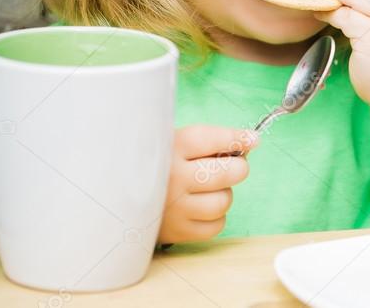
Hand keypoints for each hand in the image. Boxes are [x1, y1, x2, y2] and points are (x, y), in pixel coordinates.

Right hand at [157, 125, 258, 243]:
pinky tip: (202, 208)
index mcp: (170, 148)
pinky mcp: (175, 232)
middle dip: (238, 168)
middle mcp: (172, 178)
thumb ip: (210, 141)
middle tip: (233, 167)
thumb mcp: (175, 142)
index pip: (213, 139)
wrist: (117, 195)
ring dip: (224, 194)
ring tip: (209, 190)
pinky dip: (216, 217)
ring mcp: (173, 207)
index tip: (252, 139)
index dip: (238, 138)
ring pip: (224, 201)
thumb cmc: (157, 165)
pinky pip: (215, 226)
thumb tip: (251, 141)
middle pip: (228, 172)